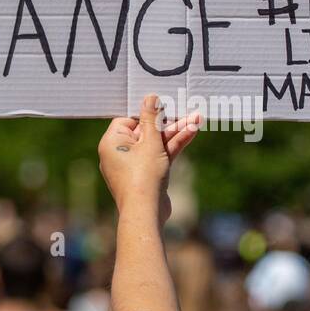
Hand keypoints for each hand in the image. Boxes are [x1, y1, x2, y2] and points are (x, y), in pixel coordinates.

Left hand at [99, 94, 200, 221]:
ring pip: (156, 143)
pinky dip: (173, 146)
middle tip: (186, 110)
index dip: (146, 113)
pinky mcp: (148, 175)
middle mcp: (120, 153)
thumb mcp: (150, 141)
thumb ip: (152, 118)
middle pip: (145, 131)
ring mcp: (135, 165)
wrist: (147, 212)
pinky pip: (160, 155)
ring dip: (176, 132)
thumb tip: (150, 98)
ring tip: (197, 120)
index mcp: (112, 143)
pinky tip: (192, 133)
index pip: (128, 120)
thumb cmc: (143, 176)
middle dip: (168, 122)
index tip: (163, 107)